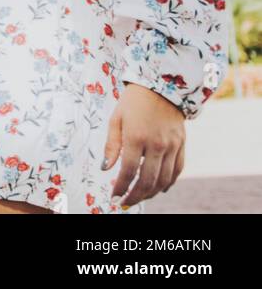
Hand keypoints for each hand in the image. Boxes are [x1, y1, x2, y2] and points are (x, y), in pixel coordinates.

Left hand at [102, 82, 185, 207]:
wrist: (162, 86)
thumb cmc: (133, 102)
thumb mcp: (116, 119)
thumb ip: (111, 145)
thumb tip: (105, 168)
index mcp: (136, 137)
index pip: (128, 171)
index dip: (120, 186)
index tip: (114, 196)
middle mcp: (157, 144)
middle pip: (147, 180)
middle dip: (135, 195)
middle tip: (125, 202)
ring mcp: (172, 146)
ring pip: (163, 179)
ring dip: (150, 193)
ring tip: (138, 197)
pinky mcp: (182, 145)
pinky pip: (177, 170)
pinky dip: (168, 183)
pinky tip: (159, 189)